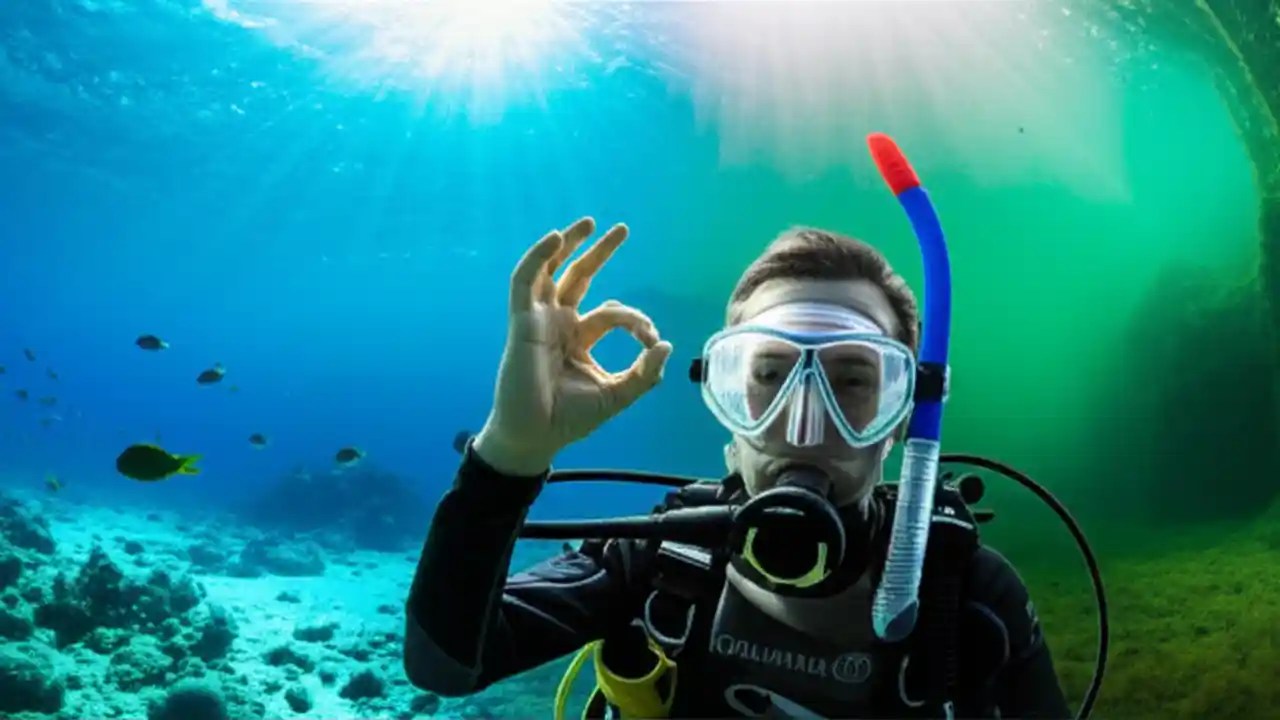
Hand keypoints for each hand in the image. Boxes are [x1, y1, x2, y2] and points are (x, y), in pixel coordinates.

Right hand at [474, 217, 672, 475]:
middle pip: (579, 276)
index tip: (652, 340)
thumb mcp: (616, 395)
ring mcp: (539, 320)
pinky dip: (538, 256)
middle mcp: (559, 323)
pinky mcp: (522, 321)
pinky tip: (556, 238)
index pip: (612, 313)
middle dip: (600, 252)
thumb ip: (643, 374)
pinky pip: (525, 280)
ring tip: (590, 222)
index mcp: (580, 338)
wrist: (536, 437)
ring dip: (569, 244)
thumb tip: (666, 345)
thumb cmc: (570, 419)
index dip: (637, 320)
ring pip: (552, 271)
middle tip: (622, 229)